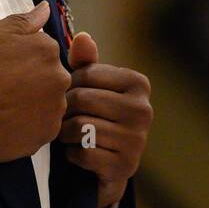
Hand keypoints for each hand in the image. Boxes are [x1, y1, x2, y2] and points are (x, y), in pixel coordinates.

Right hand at [0, 1, 69, 163]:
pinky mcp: (46, 134)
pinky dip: (28, 124)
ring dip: (33, 103)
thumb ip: (23, 21)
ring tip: (3, 106)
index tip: (3, 66)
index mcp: (47, 49)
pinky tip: (6, 122)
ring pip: (48, 102)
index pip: (44, 50)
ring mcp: (55, 109)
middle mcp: (59, 78)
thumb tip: (44, 8)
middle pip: (50, 76)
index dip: (22, 58)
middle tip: (2, 88)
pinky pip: (42, 126)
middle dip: (32, 80)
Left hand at [58, 31, 151, 207]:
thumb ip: (85, 63)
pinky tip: (80, 154)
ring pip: (80, 126)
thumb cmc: (96, 119)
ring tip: (70, 135)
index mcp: (138, 83)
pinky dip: (73, 155)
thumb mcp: (91, 89)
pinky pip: (83, 153)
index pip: (84, 74)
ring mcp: (137, 139)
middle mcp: (144, 109)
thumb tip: (83, 37)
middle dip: (64, 111)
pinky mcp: (125, 166)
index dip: (68, 86)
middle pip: (81, 99)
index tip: (72, 98)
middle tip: (65, 119)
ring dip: (66, 134)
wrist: (106, 170)